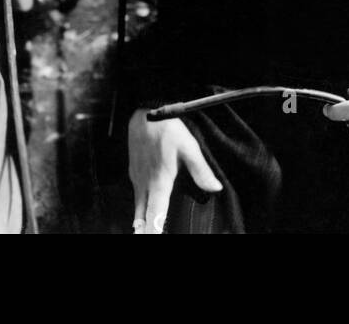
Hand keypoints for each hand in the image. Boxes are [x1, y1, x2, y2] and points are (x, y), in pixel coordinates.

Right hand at [128, 109, 221, 233]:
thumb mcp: (188, 146)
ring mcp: (136, 177)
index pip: (155, 215)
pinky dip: (139, 206)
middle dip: (144, 231)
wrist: (145, 110)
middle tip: (146, 237)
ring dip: (140, 221)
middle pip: (142, 216)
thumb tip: (215, 188)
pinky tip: (143, 208)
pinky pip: (135, 194)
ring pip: (137, 206)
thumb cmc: (168, 127)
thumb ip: (200, 170)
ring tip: (144, 232)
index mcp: (159, 182)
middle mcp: (144, 183)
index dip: (154, 232)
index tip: (154, 238)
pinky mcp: (133, 169)